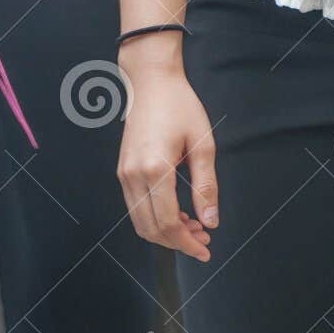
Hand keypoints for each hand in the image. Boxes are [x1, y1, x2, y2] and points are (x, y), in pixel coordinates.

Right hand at [117, 46, 217, 261]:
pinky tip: (177, 213)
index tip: (205, 250)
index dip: (187, 243)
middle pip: (151, 229)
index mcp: (155, 169)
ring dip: (166, 233)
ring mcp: (124, 175)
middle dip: (178, 242)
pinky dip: (156, 219)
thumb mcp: (203, 145)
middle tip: (203, 240)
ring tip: (193, 226)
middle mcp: (134, 175)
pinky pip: (136, 208)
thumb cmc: (179, 105)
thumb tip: (210, 221)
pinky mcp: (123, 172)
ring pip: (141, 222)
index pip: (168, 223)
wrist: (150, 82)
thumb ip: (207, 187)